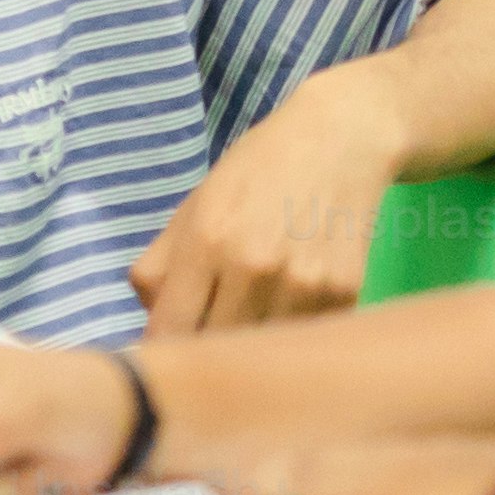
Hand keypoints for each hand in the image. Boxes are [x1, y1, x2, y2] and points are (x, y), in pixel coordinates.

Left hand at [130, 64, 414, 331]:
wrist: (342, 139)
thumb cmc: (258, 171)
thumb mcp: (194, 206)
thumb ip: (158, 269)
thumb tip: (151, 328)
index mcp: (207, 241)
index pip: (170, 332)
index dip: (164, 352)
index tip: (168, 355)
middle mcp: (254, 265)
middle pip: (216, 351)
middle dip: (207, 352)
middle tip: (212, 337)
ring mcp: (303, 282)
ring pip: (262, 353)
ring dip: (253, 349)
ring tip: (254, 320)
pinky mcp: (344, 292)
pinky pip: (302, 338)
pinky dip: (292, 336)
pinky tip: (292, 305)